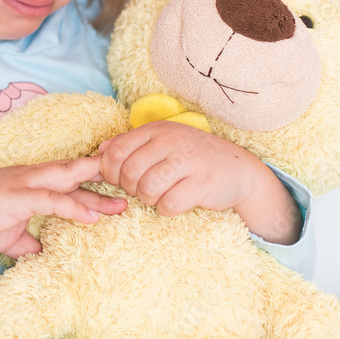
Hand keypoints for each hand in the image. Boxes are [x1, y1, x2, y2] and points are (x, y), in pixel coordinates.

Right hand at [0, 159, 126, 282]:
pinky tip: (93, 217)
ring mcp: (24, 183)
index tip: (119, 184)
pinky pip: (52, 200)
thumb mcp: (7, 234)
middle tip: (135, 187)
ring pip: (68, 180)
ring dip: (97, 192)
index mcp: (30, 181)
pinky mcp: (17, 197)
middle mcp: (31, 176)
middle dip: (105, 180)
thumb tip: (42, 252)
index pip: (69, 178)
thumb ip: (28, 240)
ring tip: (122, 203)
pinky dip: (74, 207)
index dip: (93, 179)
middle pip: (76, 173)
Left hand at [97, 121, 300, 242]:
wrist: (238, 169)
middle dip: (130, 188)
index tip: (118, 180)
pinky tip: (174, 202)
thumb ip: (130, 144)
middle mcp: (172, 141)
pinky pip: (169, 204)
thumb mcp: (162, 141)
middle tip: (141, 190)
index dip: (109, 171)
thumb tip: (101, 151)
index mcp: (157, 130)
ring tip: (158, 196)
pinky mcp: (203, 184)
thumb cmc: (191, 156)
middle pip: (129, 172)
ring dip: (148, 199)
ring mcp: (188, 161)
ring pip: (147, 189)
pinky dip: (166, 209)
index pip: (116, 151)